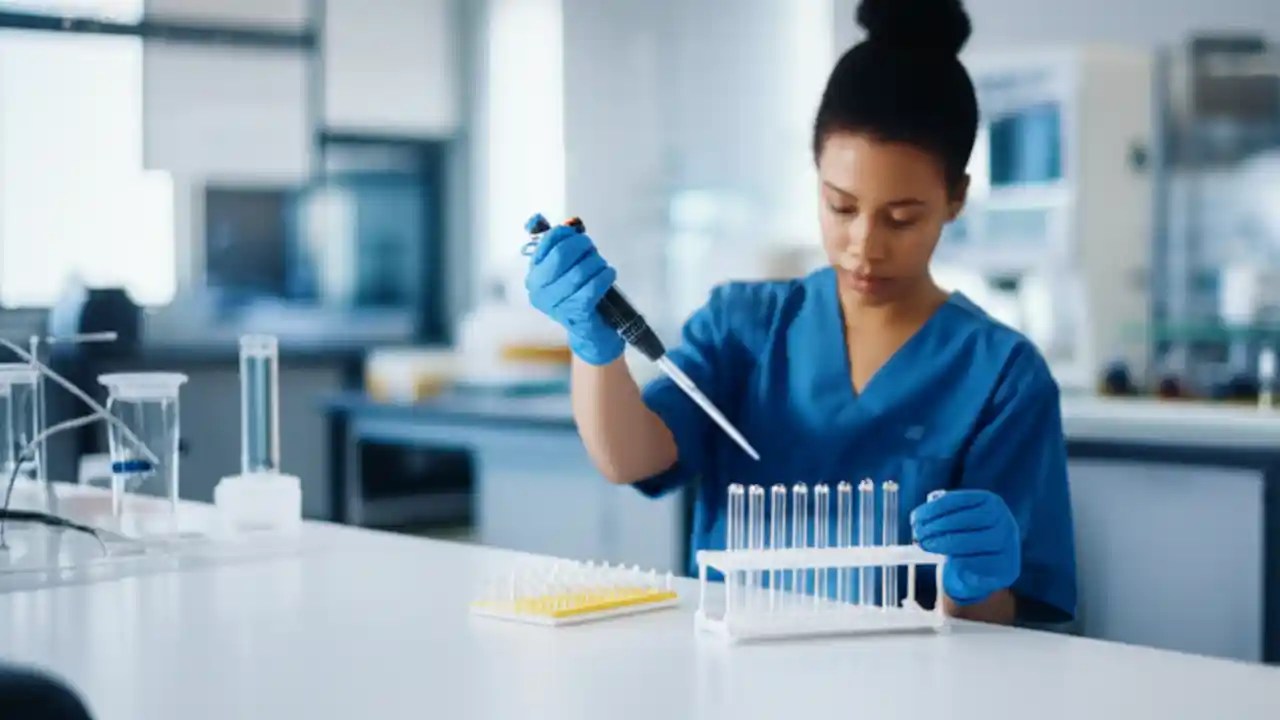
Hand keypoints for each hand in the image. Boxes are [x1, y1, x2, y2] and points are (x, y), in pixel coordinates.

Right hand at [524, 214, 624, 365]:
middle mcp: (539, 291)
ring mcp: (556, 305)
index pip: (545, 243)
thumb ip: (558, 244)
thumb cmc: (579, 294)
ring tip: (601, 266)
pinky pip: (591, 288)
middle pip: (560, 255)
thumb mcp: (565, 268)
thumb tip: (546, 220)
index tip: (576, 234)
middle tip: (591, 249)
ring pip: (578, 272)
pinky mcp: (576, 315)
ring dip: (596, 263)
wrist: (591, 331)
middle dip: (581, 246)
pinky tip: (608, 275)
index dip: (564, 233)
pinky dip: (604, 277)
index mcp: (534, 276)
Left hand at [910, 490, 1019, 605]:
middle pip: (963, 520)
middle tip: (918, 534)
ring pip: (969, 543)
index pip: (958, 500)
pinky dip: (958, 564)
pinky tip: (948, 563)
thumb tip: (920, 519)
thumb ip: (944, 515)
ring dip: (942, 544)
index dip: (933, 509)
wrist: (990, 570)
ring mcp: (1008, 546)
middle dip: (935, 527)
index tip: (915, 518)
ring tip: (926, 546)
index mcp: (992, 503)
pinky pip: (976, 566)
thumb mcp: (960, 522)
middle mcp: (1005, 521)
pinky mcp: (1006, 569)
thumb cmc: (969, 540)